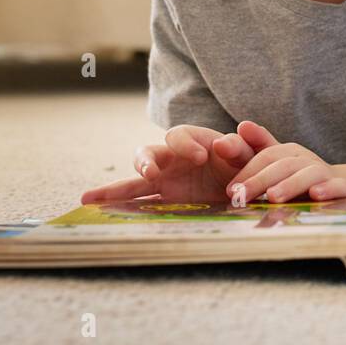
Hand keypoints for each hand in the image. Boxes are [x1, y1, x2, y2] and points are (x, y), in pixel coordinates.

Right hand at [80, 124, 251, 204]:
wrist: (251, 188)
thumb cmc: (251, 165)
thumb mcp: (253, 155)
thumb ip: (244, 146)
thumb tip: (225, 142)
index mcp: (196, 142)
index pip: (181, 136)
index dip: (186, 143)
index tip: (201, 156)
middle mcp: (175, 160)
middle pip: (149, 153)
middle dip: (145, 162)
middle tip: (152, 173)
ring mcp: (166, 181)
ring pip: (135, 179)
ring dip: (117, 187)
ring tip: (95, 198)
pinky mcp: (164, 200)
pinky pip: (137, 202)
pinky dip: (117, 204)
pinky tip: (92, 208)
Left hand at [225, 125, 345, 205]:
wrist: (329, 186)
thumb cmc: (292, 177)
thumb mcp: (271, 164)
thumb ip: (252, 147)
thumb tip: (242, 125)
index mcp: (287, 151)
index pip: (265, 157)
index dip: (247, 172)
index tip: (231, 190)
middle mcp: (305, 158)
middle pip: (283, 166)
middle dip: (261, 180)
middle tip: (242, 195)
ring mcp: (323, 172)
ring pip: (307, 175)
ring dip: (289, 185)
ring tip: (273, 197)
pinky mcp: (340, 187)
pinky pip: (337, 186)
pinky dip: (328, 189)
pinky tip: (316, 195)